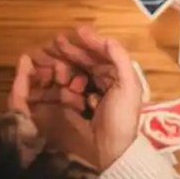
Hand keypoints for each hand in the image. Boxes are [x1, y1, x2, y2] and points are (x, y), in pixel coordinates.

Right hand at [11, 26, 142, 170]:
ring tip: (51, 61)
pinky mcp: (82, 107)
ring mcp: (93, 94)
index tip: (76, 31)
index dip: (90, 41)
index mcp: (119, 75)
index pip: (103, 54)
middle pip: (87, 62)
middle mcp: (107, 81)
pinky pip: (70, 91)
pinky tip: (56, 82)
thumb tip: (107, 38)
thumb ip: (120, 59)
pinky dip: (63, 86)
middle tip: (54, 42)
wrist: (112, 148)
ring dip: (64, 66)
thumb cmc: (121, 115)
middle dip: (71, 52)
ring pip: (76, 74)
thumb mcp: (129, 85)